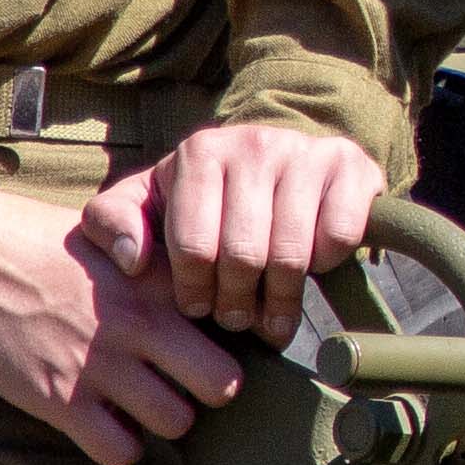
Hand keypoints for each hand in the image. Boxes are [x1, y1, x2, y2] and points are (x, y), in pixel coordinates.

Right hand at [0, 184, 244, 464]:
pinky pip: (120, 451)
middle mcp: (139, 322)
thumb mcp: (115, 238)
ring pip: (177, 422)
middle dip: (213, 390)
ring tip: (144, 401)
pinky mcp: (59, 399)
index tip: (223, 340)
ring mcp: (100, 363)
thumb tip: (214, 289)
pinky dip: (121, 446)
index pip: (234, 318)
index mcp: (159, 277)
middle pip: (223, 383)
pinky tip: (108, 423)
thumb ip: (164, 266)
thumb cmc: (44, 246)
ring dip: (165, 419)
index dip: (237, 335)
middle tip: (190, 384)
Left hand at [78, 123, 384, 347]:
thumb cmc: (203, 194)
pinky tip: (311, 268)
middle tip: (236, 320)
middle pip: (245, 255)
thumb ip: (113, 222)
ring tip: (271, 318)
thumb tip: (132, 260)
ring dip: (281, 300)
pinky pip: (339, 235)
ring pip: (291, 253)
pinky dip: (325, 264)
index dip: (196, 291)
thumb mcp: (148, 201)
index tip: (198, 309)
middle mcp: (254, 144)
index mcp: (200, 152)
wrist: (276, 155)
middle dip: (237, 303)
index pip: (196, 247)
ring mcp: (305, 152)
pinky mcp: (350, 165)